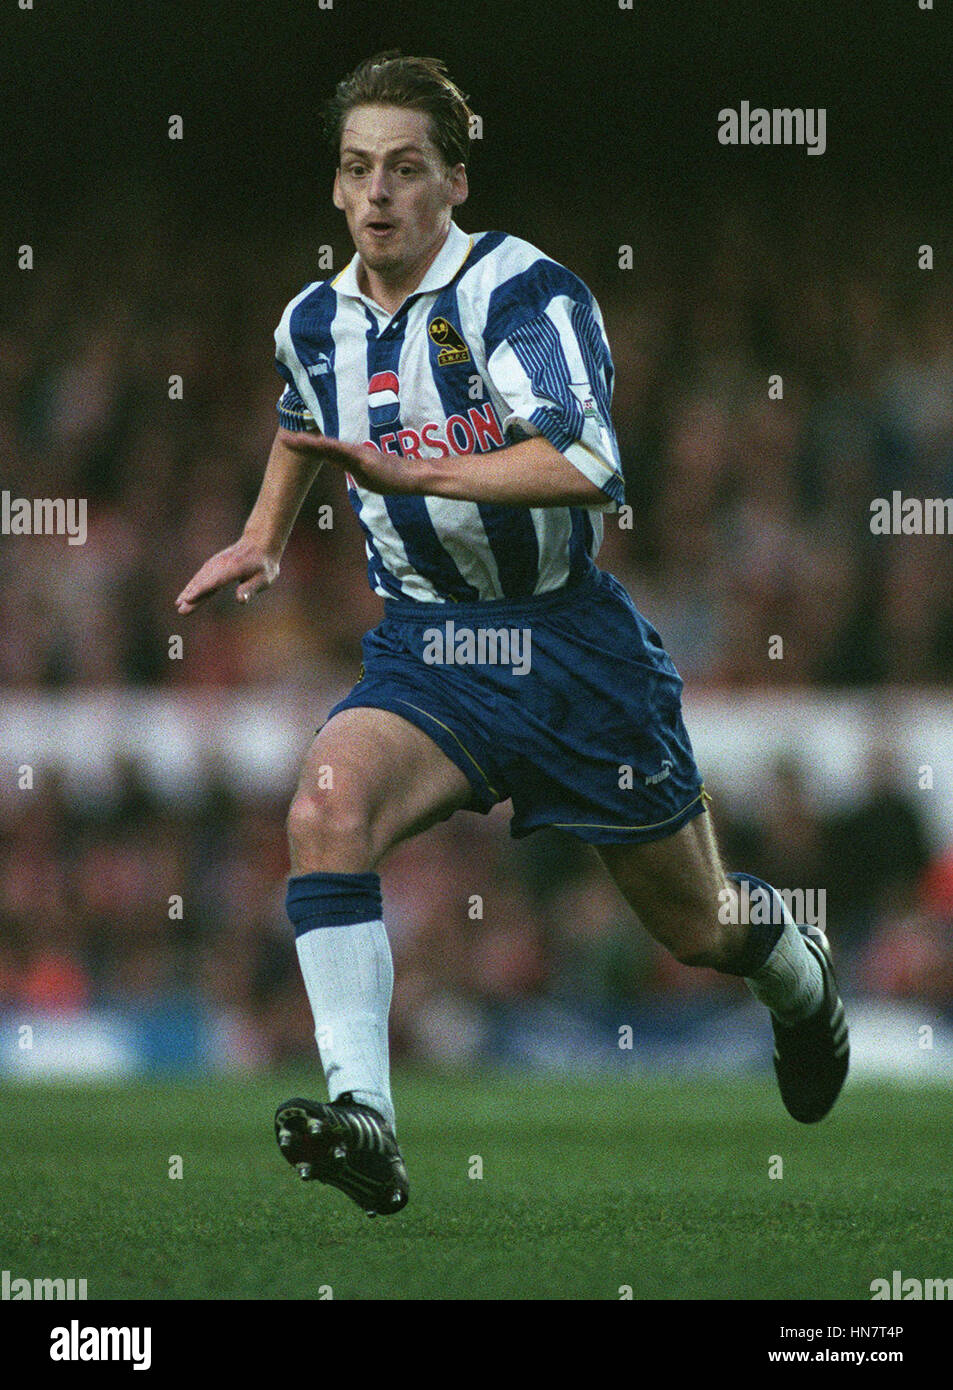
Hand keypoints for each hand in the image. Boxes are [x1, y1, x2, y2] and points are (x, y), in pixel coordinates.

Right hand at [175, 535, 279, 614]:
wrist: (260, 542)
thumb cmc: (264, 564)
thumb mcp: (265, 578)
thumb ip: (251, 588)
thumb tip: (241, 600)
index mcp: (234, 568)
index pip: (215, 581)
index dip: (201, 590)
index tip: (188, 599)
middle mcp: (221, 564)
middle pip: (204, 581)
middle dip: (192, 595)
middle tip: (180, 609)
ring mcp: (216, 563)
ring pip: (200, 578)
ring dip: (189, 590)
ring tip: (178, 603)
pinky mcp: (214, 564)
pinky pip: (201, 576)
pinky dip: (193, 585)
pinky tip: (186, 594)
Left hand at [279, 429, 425, 495]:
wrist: (413, 478)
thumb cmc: (395, 478)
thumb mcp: (367, 476)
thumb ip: (351, 468)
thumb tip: (336, 463)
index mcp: (351, 460)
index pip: (325, 453)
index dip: (309, 447)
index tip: (292, 442)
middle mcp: (352, 455)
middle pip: (322, 448)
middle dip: (303, 444)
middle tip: (283, 438)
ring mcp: (358, 456)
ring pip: (329, 448)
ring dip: (310, 444)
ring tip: (292, 440)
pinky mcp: (365, 459)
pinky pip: (344, 453)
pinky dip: (329, 448)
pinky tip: (318, 444)